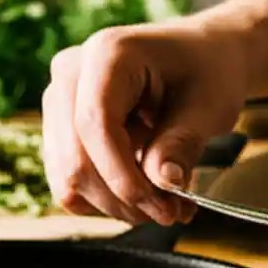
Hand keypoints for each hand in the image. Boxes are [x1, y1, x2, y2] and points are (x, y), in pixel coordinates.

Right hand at [41, 19, 248, 224]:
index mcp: (106, 54)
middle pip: (74, 157)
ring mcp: (58, 100)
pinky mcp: (59, 127)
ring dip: (115, 204)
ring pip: (67, 176)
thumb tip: (163, 183)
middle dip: (123, 198)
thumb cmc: (208, 70)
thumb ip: (181, 143)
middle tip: (172, 213)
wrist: (202, 56)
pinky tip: (143, 192)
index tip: (163, 207)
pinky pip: (67, 180)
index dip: (122, 175)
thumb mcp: (209, 105)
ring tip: (163, 205)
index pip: (94, 124)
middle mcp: (70, 73)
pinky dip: (104, 198)